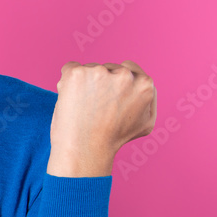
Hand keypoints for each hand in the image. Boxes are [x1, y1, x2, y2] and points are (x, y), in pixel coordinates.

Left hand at [47, 61, 156, 176]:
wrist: (84, 149)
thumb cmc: (112, 139)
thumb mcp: (145, 123)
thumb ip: (149, 98)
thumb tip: (143, 83)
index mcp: (144, 84)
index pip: (128, 68)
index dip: (115, 82)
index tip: (107, 95)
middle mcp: (124, 75)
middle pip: (108, 68)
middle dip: (100, 82)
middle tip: (94, 107)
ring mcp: (99, 72)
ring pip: (89, 69)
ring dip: (84, 83)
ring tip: (83, 108)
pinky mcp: (77, 74)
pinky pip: (70, 68)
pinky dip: (68, 81)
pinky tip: (71, 100)